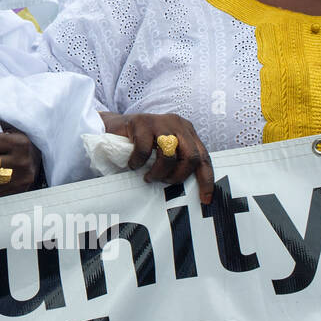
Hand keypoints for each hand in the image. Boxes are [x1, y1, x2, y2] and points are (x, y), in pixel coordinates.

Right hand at [100, 111, 214, 204]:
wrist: (114, 126)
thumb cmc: (141, 142)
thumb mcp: (164, 149)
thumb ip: (178, 160)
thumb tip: (191, 187)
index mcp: (187, 132)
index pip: (204, 156)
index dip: (206, 179)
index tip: (204, 198)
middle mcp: (178, 124)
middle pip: (191, 156)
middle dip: (179, 176)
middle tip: (165, 181)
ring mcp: (160, 121)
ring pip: (169, 155)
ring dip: (158, 172)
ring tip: (148, 176)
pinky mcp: (142, 122)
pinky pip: (145, 150)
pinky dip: (138, 162)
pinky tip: (133, 164)